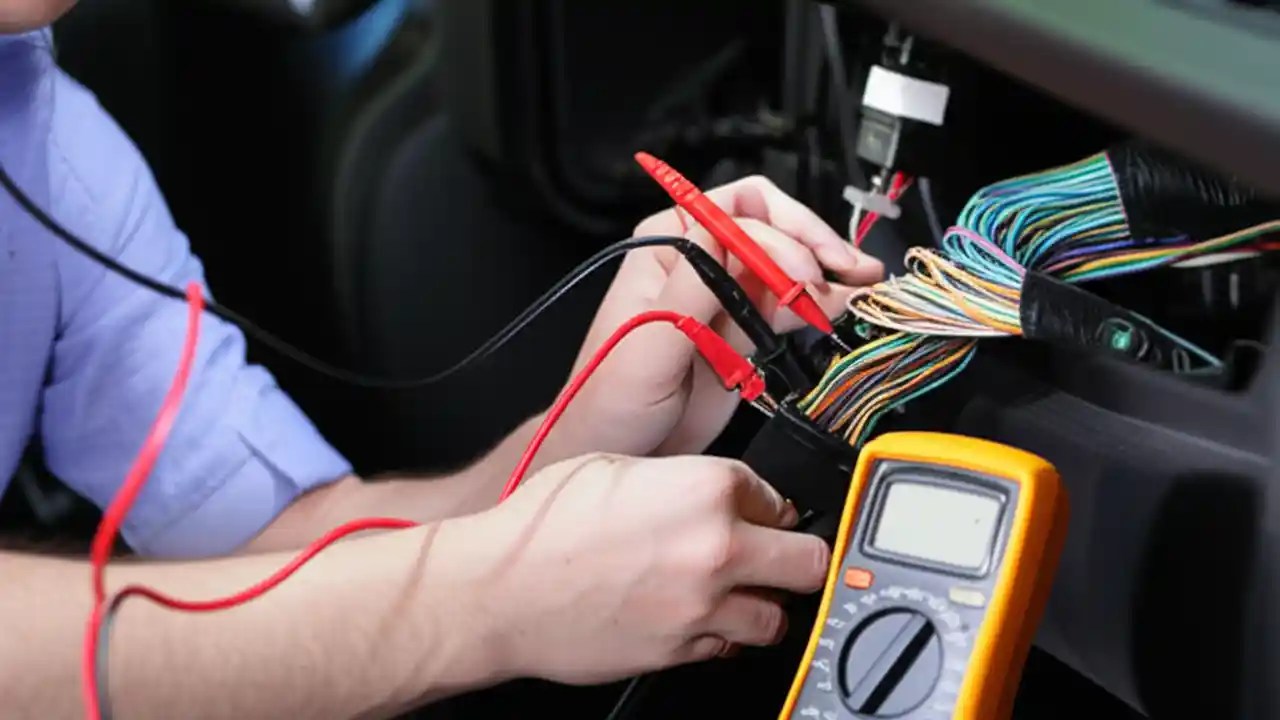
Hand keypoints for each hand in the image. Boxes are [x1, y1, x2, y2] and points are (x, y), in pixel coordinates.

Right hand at [475, 453, 830, 684]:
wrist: (502, 591)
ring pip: (778, 616)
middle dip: (797, 555)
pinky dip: (723, 633)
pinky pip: (730, 647)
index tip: (759, 511)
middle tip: (780, 554)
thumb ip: (680, 479)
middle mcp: (717, 548)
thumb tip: (711, 492)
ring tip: (737, 590)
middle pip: (809, 562)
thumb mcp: (616, 467)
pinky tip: (698, 616)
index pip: (778, 497)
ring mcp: (703, 606)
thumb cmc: (544, 527)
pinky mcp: (682, 650)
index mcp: (706, 489)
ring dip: (764, 602)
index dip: (765, 504)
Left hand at [558, 175, 884, 457]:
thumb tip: (715, 230)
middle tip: (844, 277)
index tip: (805, 272)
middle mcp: (702, 261)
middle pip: (773, 230)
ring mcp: (728, 296)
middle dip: (813, 248)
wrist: (620, 451)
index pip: (737, 211)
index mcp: (669, 246)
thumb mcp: (647, 345)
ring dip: (829, 272)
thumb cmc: (609, 398)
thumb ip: (686, 291)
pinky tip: (852, 306)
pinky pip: (793, 306)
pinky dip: (825, 304)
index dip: (779, 234)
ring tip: (863, 286)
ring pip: (790, 265)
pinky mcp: (747, 332)